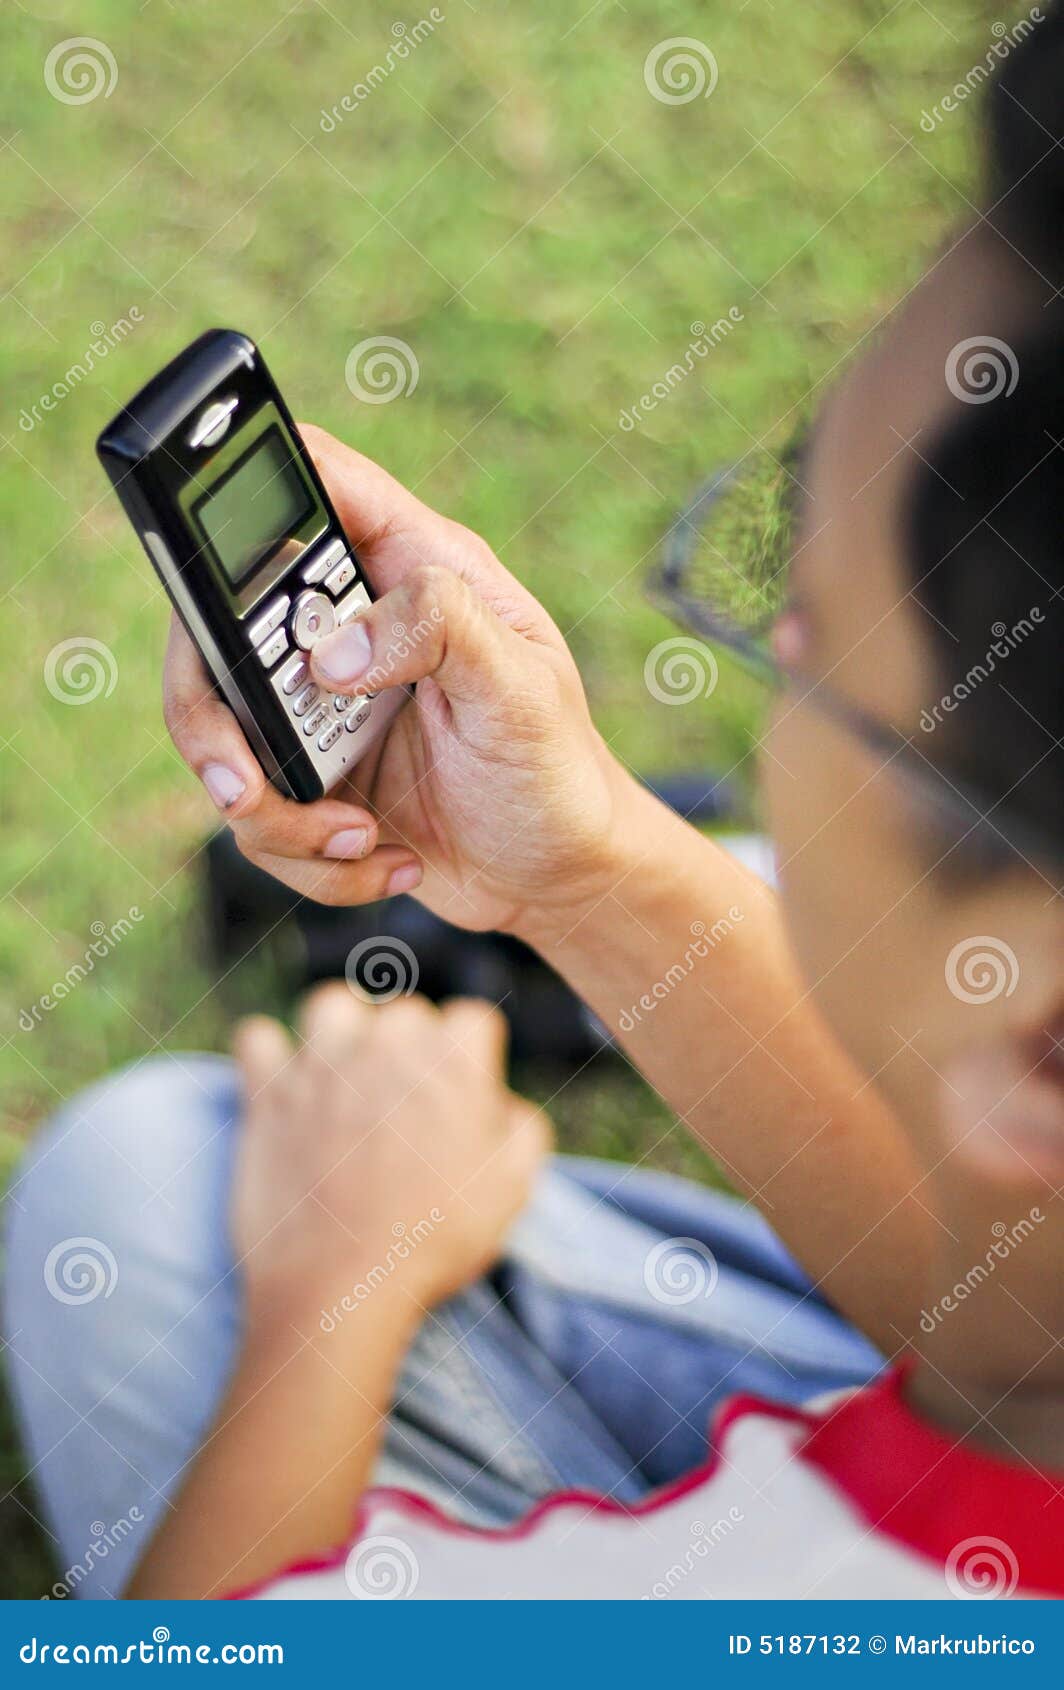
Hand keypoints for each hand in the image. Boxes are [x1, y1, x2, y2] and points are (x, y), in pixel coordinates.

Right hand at [164, 425, 631, 937]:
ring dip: (277, 816)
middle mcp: (353, 628)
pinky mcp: (309, 780)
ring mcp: (319, 707)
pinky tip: (391, 858)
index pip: (314, 480)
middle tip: (242, 783)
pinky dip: (315, 861)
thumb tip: (334, 649)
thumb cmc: (557, 769)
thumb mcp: (521, 689)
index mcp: (410, 567)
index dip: (253, 491)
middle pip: (217, 624)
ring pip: (223, 738)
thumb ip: (441, 629)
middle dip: (213, 716)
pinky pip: (258, 821)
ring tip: (361, 835)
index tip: (218, 564)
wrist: (559, 875)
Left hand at [230, 983, 549, 1327]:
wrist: (342, 1287)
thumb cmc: (434, 1240)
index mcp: (452, 1061)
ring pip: (333, 1006)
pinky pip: (256, 1038)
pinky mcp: (267, 1092)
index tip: (462, 1098)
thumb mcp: (511, 1188)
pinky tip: (282, 1088)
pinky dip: (266, 1057)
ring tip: (345, 1076)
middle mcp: (386, 1046)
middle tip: (405, 1106)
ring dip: (341, 1033)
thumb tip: (502, 1105)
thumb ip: (521, 1127)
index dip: (472, 1059)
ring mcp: (321, 1063)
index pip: (472, 1019)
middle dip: (409, 1050)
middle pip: (405, 1014)